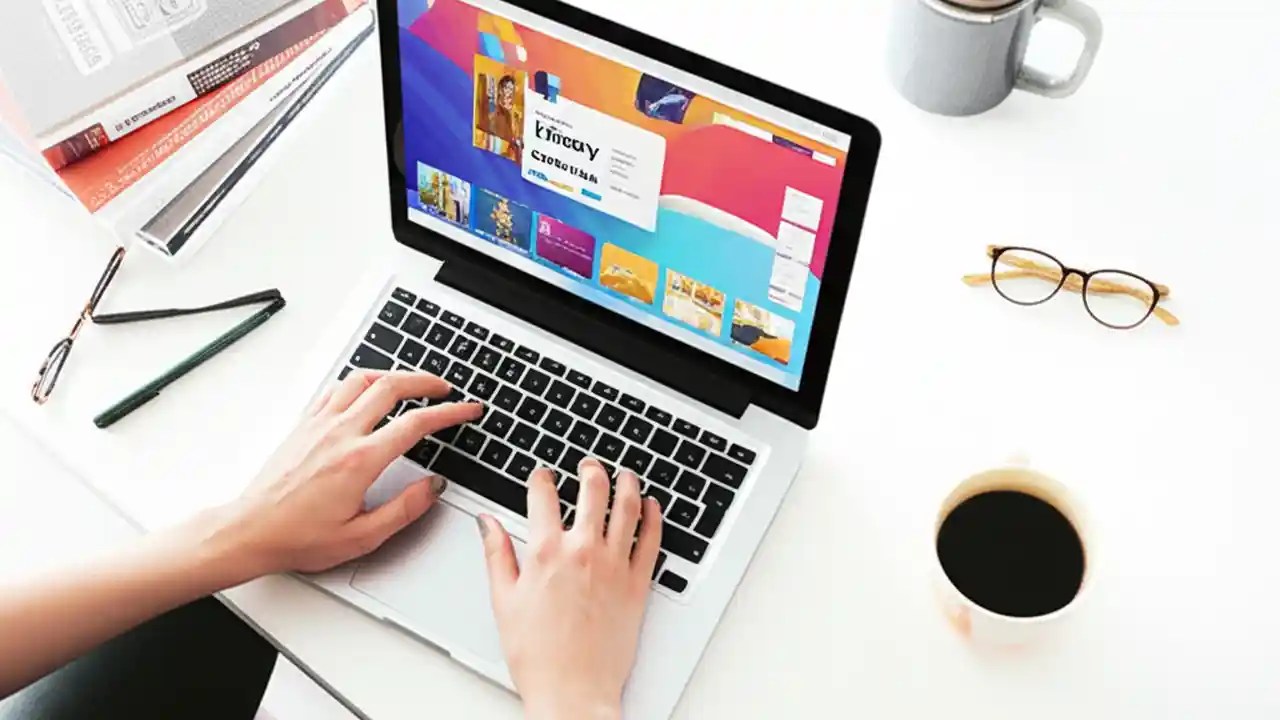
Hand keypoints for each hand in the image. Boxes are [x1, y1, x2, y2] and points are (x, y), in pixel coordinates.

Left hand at [216, 370, 481, 577]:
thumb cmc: (298, 538)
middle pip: (391, 387)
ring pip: (362, 379)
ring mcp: (319, 425)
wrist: (249, 532)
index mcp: (359, 460)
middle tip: (445, 388)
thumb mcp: (362, 537)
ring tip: (410, 383)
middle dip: (425, 382)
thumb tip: (433, 487)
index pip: (416, 424)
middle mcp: (339, 434)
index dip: (449, 413)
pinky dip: (360, 383)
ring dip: (392, 375)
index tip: (467, 409)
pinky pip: (336, 389)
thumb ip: (404, 509)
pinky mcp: (303, 425)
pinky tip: (366, 391)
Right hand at [478, 460, 662, 719]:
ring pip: (628, 507)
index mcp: (546, 552)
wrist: (573, 691)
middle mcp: (583, 550)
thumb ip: (497, 554)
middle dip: (590, 469)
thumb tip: (487, 522)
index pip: (544, 494)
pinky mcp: (638, 584)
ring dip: (627, 483)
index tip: (542, 475)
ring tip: (625, 474)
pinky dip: (655, 517)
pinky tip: (653, 506)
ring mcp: (614, 565)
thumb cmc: (537, 655)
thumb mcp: (504, 600)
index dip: (541, 478)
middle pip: (592, 489)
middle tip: (588, 464)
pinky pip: (652, 540)